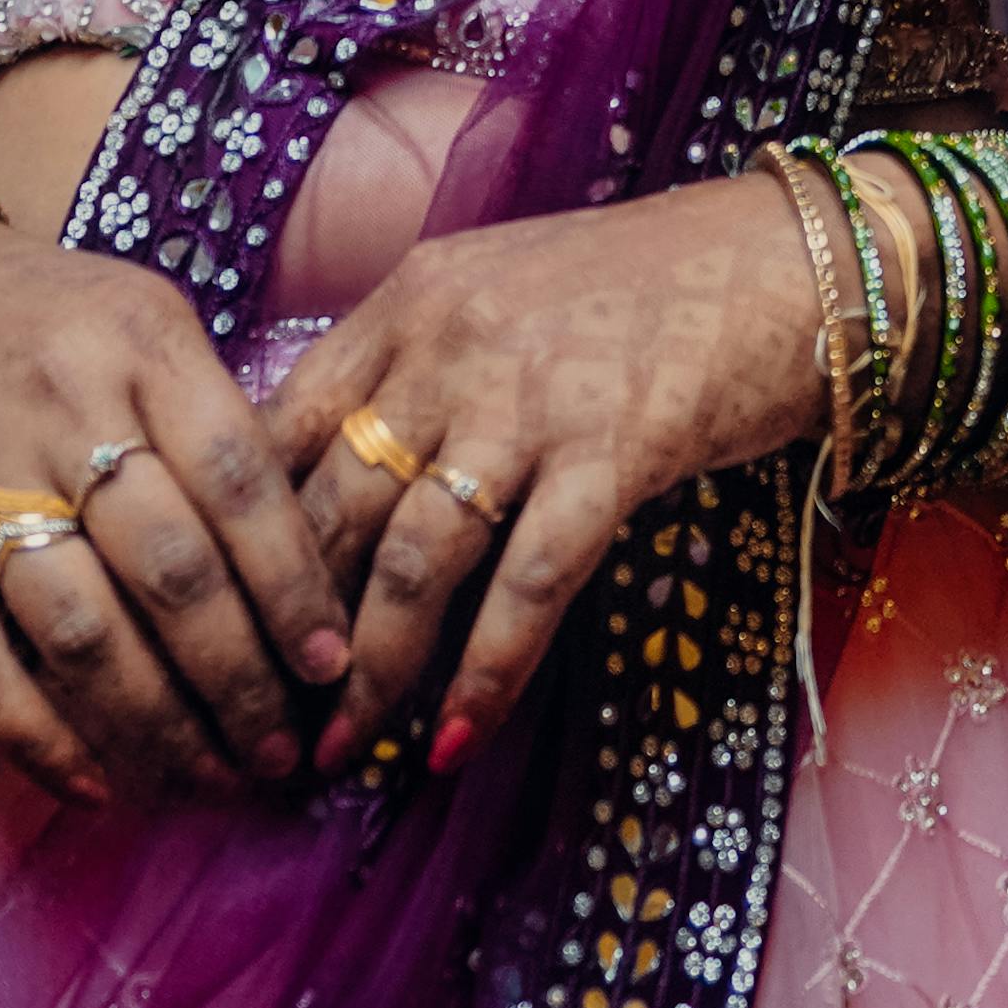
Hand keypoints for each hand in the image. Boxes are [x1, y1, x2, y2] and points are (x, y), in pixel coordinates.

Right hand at [0, 207, 348, 805]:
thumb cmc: (46, 320)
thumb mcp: (147, 323)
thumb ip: (216, 423)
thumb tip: (307, 563)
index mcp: (141, 348)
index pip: (238, 482)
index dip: (293, 585)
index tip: (332, 666)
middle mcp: (63, 416)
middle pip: (168, 571)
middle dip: (238, 680)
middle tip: (283, 750)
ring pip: (81, 632)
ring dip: (156, 726)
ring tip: (213, 779)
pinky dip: (35, 735)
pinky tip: (95, 785)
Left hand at [260, 175, 832, 771]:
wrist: (786, 260)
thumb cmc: (644, 287)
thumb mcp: (499, 294)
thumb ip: (415, 367)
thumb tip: (337, 482)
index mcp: (409, 300)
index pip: (282, 428)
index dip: (242, 539)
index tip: (220, 623)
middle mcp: (451, 343)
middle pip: (331, 505)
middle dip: (287, 626)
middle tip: (261, 713)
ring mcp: (531, 399)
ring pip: (412, 559)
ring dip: (371, 670)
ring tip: (343, 747)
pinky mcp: (614, 453)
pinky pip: (528, 584)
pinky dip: (487, 672)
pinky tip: (457, 738)